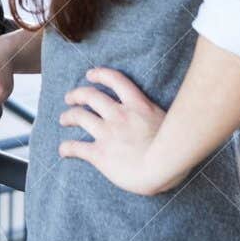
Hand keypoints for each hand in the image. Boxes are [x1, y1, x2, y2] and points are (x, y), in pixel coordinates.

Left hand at [58, 66, 173, 195]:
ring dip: (69, 116)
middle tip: (70, 97)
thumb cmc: (176, 150)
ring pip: (80, 116)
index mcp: (138, 106)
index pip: (115, 80)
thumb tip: (167, 121)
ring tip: (64, 119)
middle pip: (91, 96)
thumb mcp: (172, 123)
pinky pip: (77, 147)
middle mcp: (119, 115)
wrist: (164, 166)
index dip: (100, 74)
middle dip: (77, 94)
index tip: (90, 74)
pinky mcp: (100, 153)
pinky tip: (63, 150)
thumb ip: (160, 119)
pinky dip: (67, 147)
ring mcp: (107, 133)